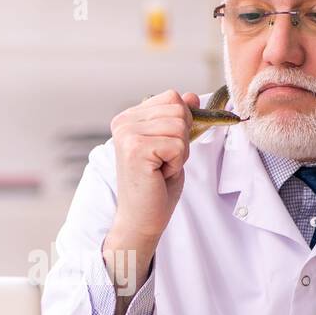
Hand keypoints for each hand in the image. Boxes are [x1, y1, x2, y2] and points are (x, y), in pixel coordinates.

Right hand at [109, 89, 199, 244]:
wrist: (142, 218)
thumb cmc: (156, 186)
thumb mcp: (172, 145)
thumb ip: (178, 119)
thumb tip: (192, 96)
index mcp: (129, 117)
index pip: (172, 97)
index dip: (181, 124)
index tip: (164, 149)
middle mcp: (124, 122)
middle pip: (178, 109)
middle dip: (182, 138)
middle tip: (163, 162)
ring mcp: (127, 134)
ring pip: (180, 126)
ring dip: (180, 152)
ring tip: (161, 168)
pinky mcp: (135, 149)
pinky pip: (177, 144)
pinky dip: (176, 163)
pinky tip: (159, 174)